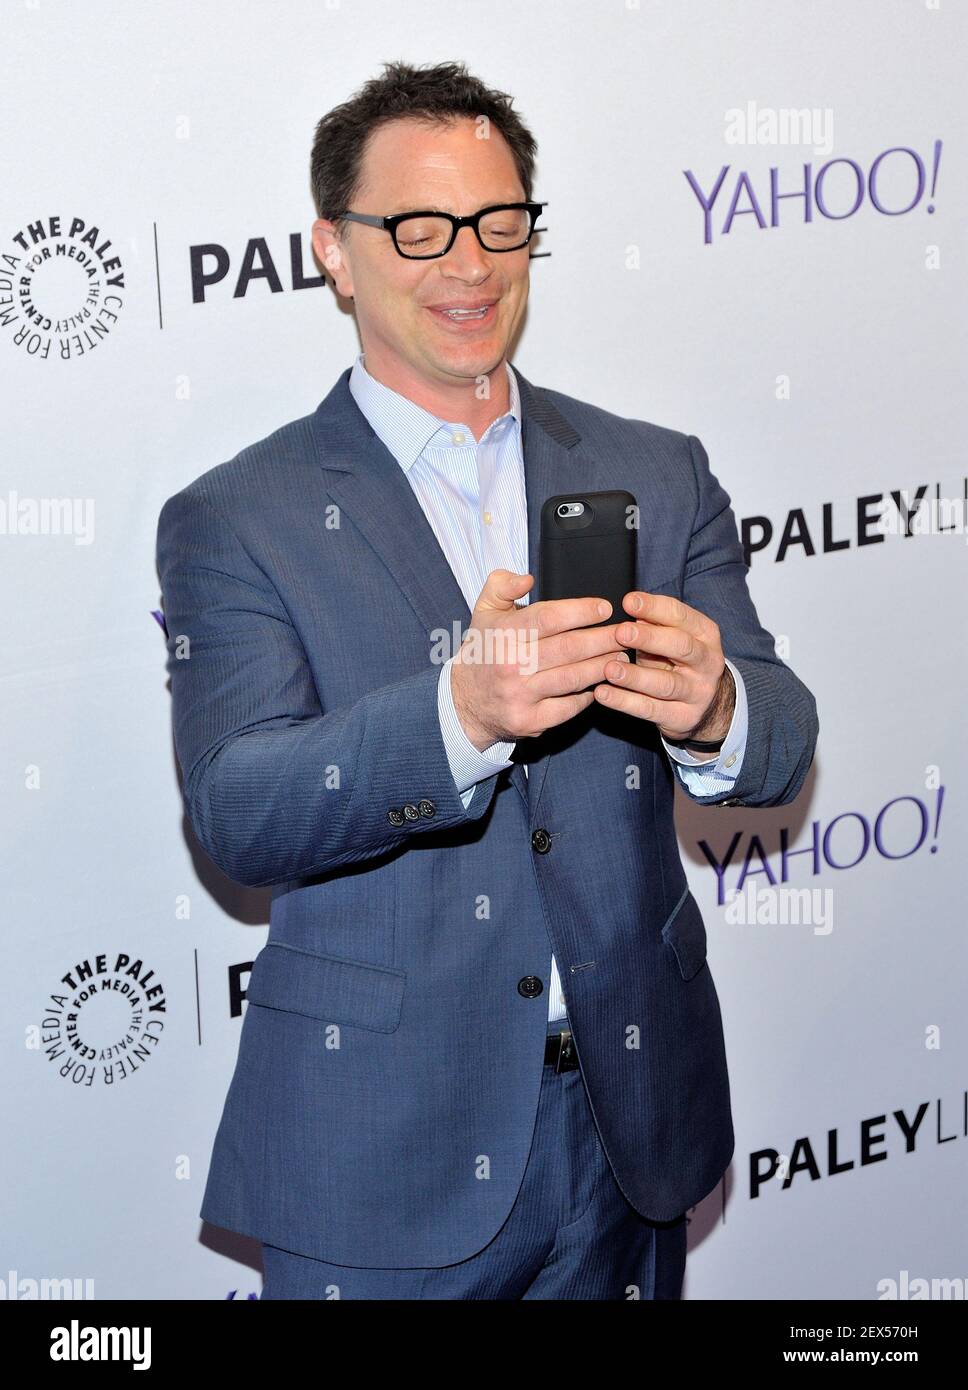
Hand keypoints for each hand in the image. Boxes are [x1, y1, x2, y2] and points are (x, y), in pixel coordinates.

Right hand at [450, 569, 629, 751]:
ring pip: (573, 679)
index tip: (605, 608)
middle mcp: (511, 666)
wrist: (464, 701)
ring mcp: (520, 696)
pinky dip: (588, 696)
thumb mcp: (484, 611)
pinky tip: (601, 684)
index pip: (548, 618)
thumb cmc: (484, 651)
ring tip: (622, 656)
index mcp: (502, 635)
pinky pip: (568, 707)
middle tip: (626, 632)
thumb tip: (527, 578)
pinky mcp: (529, 720)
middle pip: (568, 649)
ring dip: (603, 666)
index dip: (580, 611)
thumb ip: (502, 585)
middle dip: (603, 639)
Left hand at [593, 590, 734, 742]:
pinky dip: (624, 702)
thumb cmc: (678, 661)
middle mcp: (707, 662)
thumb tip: (630, 607)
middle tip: (621, 632)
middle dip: (649, 638)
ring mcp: (698, 693)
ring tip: (609, 669)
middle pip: (680, 646)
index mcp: (705, 634)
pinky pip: (650, 709)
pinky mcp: (683, 718)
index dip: (654, 607)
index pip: (680, 616)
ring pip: (666, 684)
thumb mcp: (670, 638)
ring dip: (635, 676)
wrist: (706, 704)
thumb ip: (653, 624)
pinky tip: (603, 693)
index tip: (628, 602)